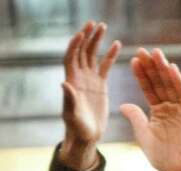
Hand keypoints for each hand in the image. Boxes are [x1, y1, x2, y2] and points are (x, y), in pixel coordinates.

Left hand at [59, 21, 120, 164]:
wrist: (86, 137)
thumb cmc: (77, 129)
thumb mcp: (72, 115)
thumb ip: (68, 99)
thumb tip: (63, 84)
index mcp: (72, 82)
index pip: (71, 57)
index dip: (75, 45)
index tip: (81, 33)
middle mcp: (79, 78)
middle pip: (82, 51)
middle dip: (87, 37)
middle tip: (94, 23)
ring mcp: (90, 80)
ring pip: (92, 55)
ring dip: (97, 41)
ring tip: (103, 26)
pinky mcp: (100, 85)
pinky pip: (105, 66)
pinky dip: (110, 54)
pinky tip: (117, 43)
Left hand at [119, 48, 180, 170]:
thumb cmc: (161, 158)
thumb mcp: (144, 135)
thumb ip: (136, 118)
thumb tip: (123, 105)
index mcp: (159, 111)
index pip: (149, 88)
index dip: (141, 75)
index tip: (133, 60)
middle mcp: (171, 107)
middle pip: (160, 83)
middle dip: (152, 67)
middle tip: (143, 50)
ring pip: (172, 85)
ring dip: (164, 69)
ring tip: (156, 53)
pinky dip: (179, 82)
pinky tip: (172, 69)